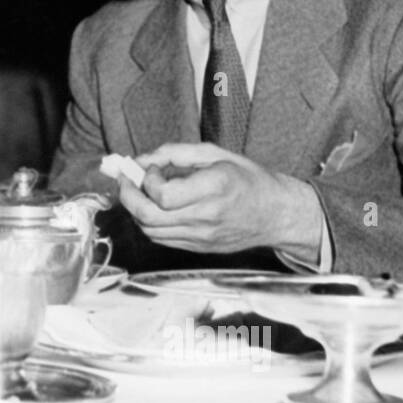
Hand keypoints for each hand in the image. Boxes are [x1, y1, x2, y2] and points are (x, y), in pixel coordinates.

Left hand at [116, 142, 323, 259]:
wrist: (276, 214)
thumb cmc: (249, 179)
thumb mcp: (216, 154)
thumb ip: (176, 153)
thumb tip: (142, 159)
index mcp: (214, 187)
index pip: (163, 195)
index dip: (147, 180)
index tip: (150, 168)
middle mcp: (206, 216)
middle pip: (149, 216)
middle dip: (128, 196)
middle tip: (126, 180)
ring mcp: (202, 237)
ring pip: (150, 230)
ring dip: (135, 210)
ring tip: (139, 192)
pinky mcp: (199, 248)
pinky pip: (161, 240)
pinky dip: (149, 223)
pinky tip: (153, 208)